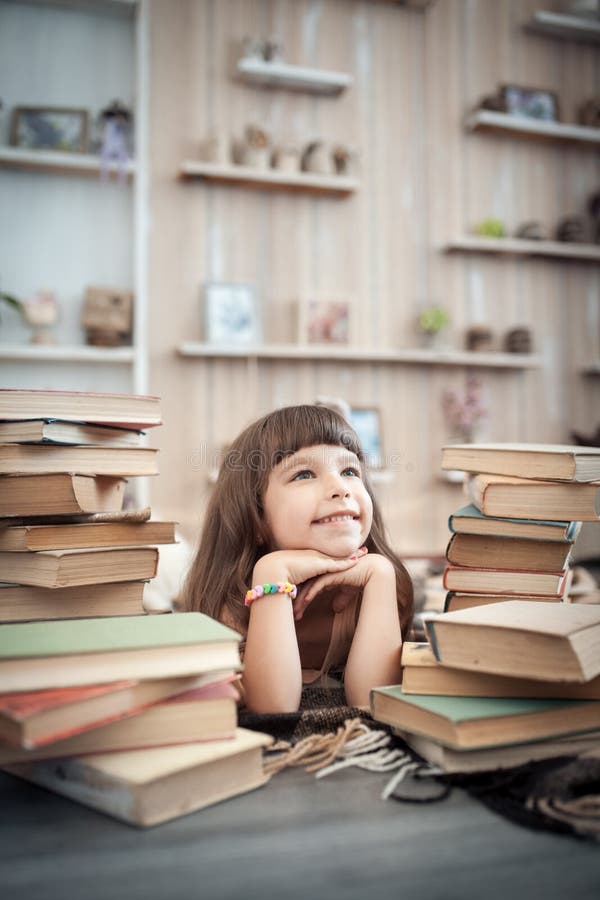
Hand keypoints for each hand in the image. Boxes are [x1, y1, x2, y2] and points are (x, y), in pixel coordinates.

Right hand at [252, 547, 367, 594]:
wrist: (273, 570)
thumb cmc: (279, 576)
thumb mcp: (293, 581)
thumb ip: (301, 585)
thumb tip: (303, 595)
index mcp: (310, 559)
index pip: (329, 556)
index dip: (341, 555)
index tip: (351, 553)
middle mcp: (314, 556)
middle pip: (337, 554)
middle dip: (351, 552)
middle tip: (364, 550)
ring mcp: (317, 559)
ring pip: (339, 557)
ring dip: (352, 556)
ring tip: (365, 553)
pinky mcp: (317, 565)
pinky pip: (335, 564)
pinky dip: (346, 564)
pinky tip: (356, 562)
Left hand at [293, 553, 394, 620]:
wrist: (373, 572)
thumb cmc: (361, 580)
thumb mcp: (348, 593)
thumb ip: (340, 599)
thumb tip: (336, 609)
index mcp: (326, 576)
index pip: (310, 589)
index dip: (304, 601)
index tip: (298, 613)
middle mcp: (324, 573)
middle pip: (306, 587)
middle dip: (299, 602)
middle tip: (294, 615)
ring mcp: (327, 572)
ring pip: (310, 586)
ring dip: (302, 600)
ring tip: (297, 612)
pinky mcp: (332, 573)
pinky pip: (319, 583)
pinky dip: (312, 591)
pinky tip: (306, 600)